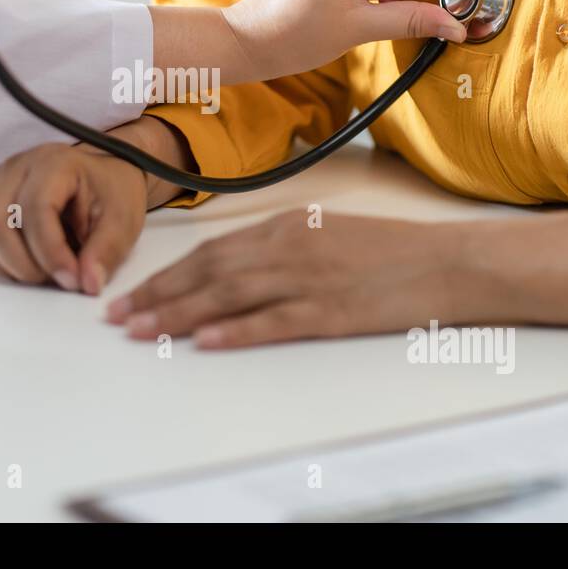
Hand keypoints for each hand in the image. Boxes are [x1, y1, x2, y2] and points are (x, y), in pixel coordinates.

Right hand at [0, 117, 187, 293]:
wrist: (102, 178)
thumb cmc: (110, 193)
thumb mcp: (123, 220)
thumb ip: (107, 251)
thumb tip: (88, 283)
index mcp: (54, 163)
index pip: (35, 208)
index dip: (51, 252)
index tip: (72, 279)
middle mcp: (17, 168)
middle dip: (24, 264)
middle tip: (57, 278)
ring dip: (6, 265)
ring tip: (41, 272)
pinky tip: (22, 264)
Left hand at [104, 209, 567, 348]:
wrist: (449, 260)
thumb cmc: (391, 248)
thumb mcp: (328, 231)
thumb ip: (281, 243)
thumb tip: (236, 262)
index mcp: (286, 226)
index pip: (211, 252)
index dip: (167, 274)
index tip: (133, 292)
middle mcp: (288, 248)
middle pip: (208, 273)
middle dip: (158, 296)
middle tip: (118, 317)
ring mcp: (309, 279)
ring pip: (230, 297)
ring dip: (180, 314)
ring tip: (143, 331)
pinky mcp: (331, 311)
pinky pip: (273, 322)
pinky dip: (236, 332)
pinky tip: (204, 342)